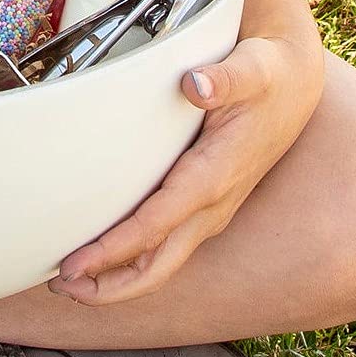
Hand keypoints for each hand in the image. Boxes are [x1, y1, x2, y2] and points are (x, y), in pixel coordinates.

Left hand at [50, 31, 323, 305]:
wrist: (295, 84)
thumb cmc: (267, 76)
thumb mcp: (250, 70)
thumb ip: (223, 78)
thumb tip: (196, 85)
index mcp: (214, 176)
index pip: (155, 226)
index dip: (112, 250)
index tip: (73, 265)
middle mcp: (212, 205)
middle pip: (157, 265)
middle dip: (109, 285)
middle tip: (60, 286)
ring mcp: (210, 211)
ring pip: (161, 263)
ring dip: (116, 280)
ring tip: (68, 283)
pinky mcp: (204, 207)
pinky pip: (166, 247)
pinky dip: (130, 262)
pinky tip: (101, 259)